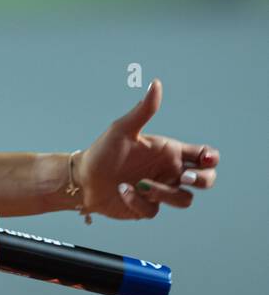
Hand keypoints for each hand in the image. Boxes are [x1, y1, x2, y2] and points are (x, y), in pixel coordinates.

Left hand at [74, 79, 218, 220]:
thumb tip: (156, 84)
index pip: (204, 156)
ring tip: (138, 183)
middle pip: (205, 180)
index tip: (203, 159)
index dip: (211, 158)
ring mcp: (159, 192)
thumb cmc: (103, 151)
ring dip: (163, 193)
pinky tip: (122, 190)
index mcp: (169, 152)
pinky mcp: (146, 209)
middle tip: (184, 177)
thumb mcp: (123, 129)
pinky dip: (138, 201)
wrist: (82, 179)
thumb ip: (143, 111)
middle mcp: (168, 172)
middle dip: (203, 180)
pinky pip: (154, 211)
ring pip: (184, 199)